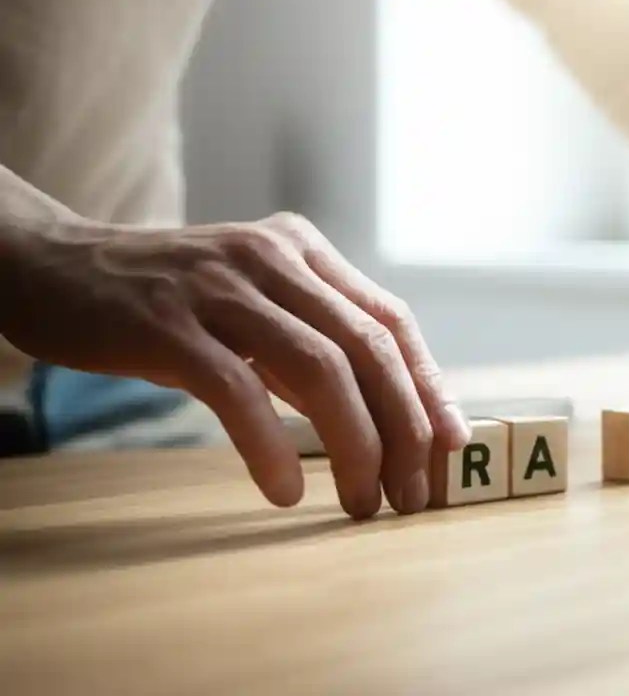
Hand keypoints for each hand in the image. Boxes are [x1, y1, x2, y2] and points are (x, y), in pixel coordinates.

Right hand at [0, 211, 469, 517]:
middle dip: (405, 430)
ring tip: (365, 504)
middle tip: (413, 495)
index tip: (453, 446)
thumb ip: (312, 340)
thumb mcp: (252, 300)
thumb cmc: (165, 300)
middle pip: (369, 349)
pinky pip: (238, 392)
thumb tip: (387, 416)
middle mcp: (272, 258)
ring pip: (319, 370)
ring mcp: (219, 288)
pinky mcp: (166, 325)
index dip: (430, 386)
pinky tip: (288, 491)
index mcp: (302, 250)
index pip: (392, 320)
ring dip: (356, 447)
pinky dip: (272, 446)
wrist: (49, 265)